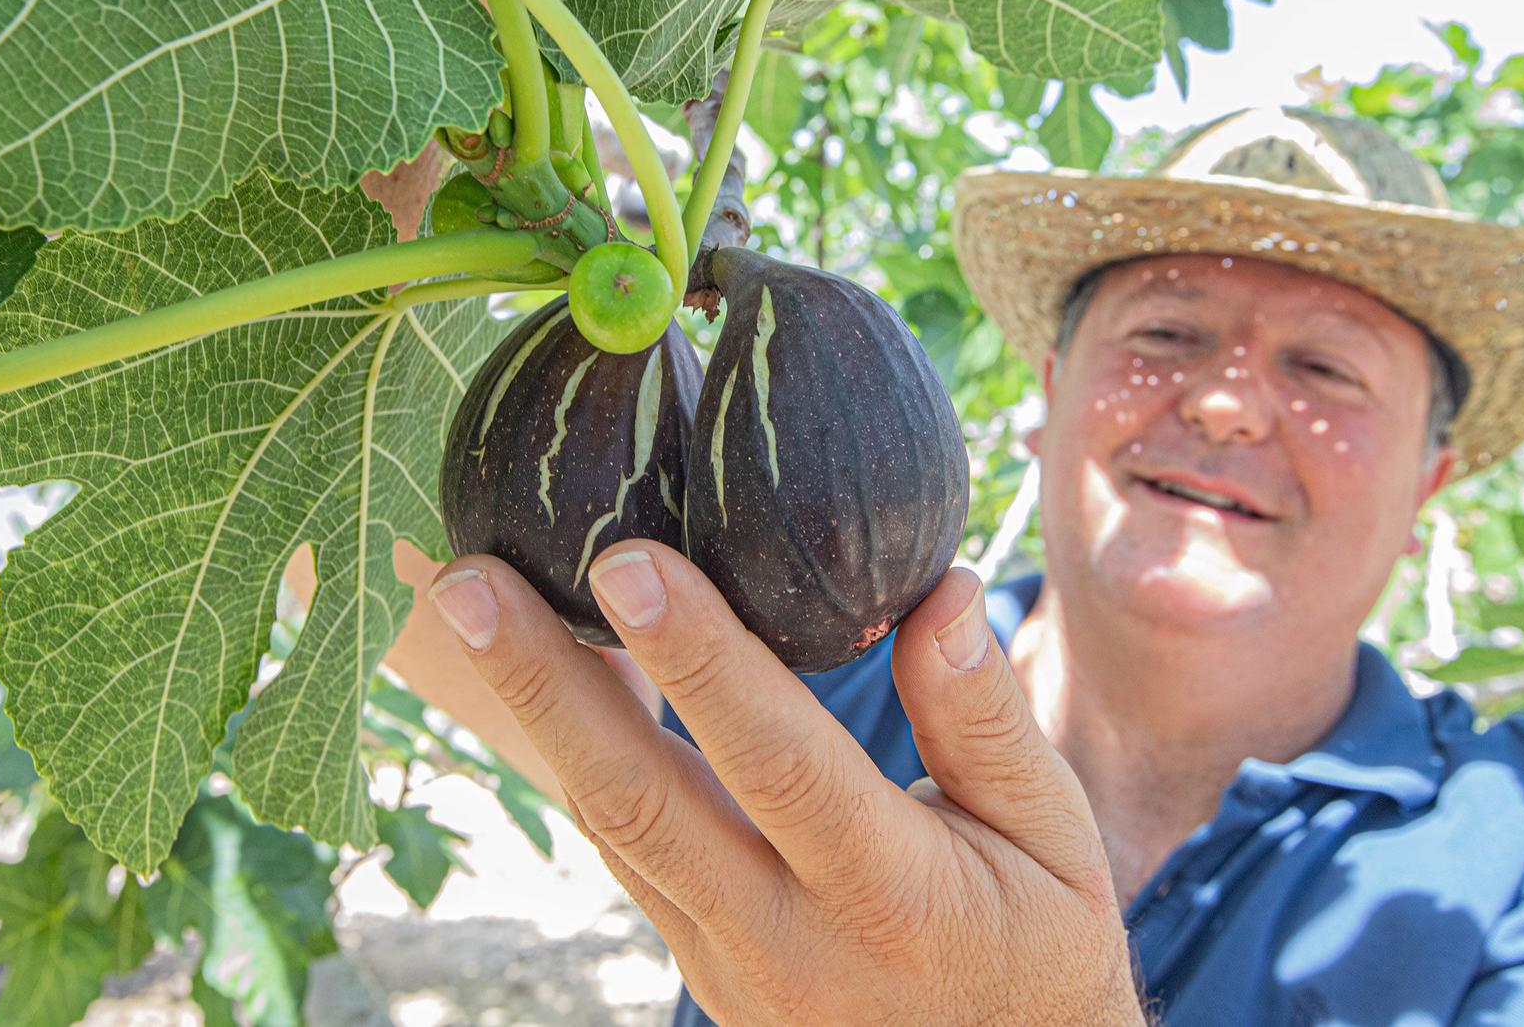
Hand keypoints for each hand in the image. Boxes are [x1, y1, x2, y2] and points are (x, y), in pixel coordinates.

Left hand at [426, 540, 1145, 1025]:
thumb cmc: (1038, 953)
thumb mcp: (1056, 843)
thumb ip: (990, 722)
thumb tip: (943, 589)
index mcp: (892, 898)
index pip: (780, 763)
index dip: (702, 663)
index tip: (630, 563)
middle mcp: (787, 939)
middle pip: (641, 802)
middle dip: (545, 686)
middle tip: (467, 583)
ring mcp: (724, 960)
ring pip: (610, 826)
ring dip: (532, 714)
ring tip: (469, 604)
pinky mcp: (697, 959)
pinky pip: (622, 848)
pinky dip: (573, 753)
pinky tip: (541, 670)